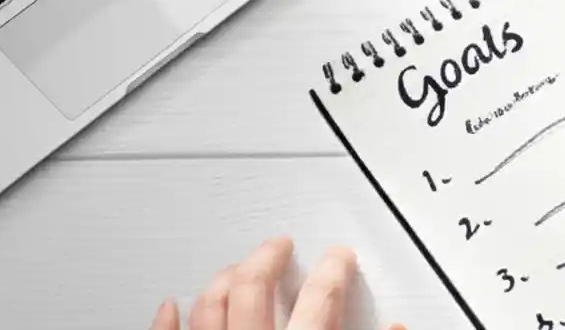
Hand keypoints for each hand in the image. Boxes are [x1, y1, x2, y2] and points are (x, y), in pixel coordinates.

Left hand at [150, 237, 404, 329]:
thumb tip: (396, 329)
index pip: (321, 298)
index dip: (333, 270)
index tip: (338, 257)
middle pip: (254, 285)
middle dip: (268, 256)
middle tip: (280, 243)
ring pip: (209, 304)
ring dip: (223, 280)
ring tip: (237, 267)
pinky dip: (168, 320)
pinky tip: (170, 306)